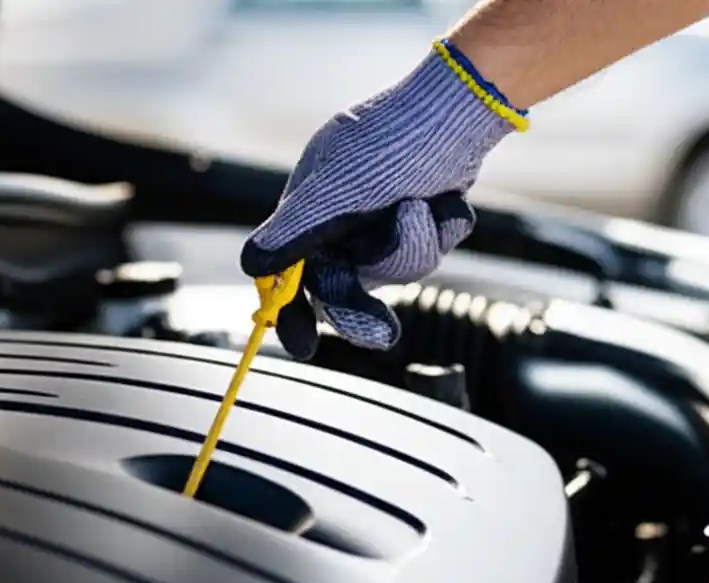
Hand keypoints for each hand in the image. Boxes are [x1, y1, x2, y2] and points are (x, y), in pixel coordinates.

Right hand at [240, 44, 522, 359]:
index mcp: (309, 211)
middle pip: (348, 283)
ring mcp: (384, 221)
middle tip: (385, 332)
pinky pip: (430, 250)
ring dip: (416, 245)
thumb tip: (251, 266)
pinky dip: (441, 228)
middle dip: (367, 296)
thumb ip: (295, 231)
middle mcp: (343, 219)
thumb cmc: (389, 142)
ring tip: (422, 207)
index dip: (291, 312)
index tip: (302, 346)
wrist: (458, 111)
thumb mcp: (334, 190)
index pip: (290, 273)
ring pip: (396, 269)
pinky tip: (445, 202)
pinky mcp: (422, 220)